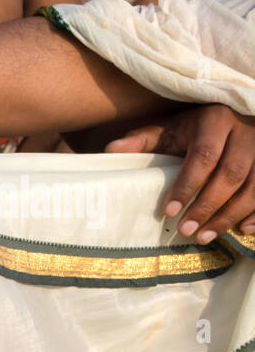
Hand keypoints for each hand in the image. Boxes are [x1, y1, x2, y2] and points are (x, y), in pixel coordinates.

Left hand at [105, 104, 254, 241]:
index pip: (204, 156)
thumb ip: (142, 140)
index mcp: (216, 120)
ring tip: (204, 237)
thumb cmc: (192, 128)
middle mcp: (246, 131)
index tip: (169, 210)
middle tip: (186, 231)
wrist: (229, 114)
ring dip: (230, 215)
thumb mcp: (167, 128)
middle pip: (231, 173)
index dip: (188, 185)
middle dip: (208, 206)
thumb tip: (111, 150)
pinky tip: (242, 230)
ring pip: (254, 185)